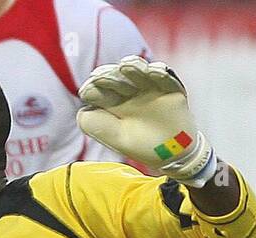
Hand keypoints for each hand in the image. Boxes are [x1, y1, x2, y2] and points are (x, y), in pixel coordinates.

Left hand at [77, 57, 216, 186]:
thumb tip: (82, 110)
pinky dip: (161, 74)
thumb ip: (96, 125)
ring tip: (126, 65)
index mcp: (113, 102)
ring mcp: (150, 88)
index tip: (87, 92)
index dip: (93, 88)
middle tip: (99, 76)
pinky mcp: (170, 88)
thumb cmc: (141, 146)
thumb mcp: (115, 139)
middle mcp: (130, 91)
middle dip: (109, 75)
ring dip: (133, 67)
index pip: (100, 89)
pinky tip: (154, 71)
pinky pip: (166, 78)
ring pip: (140, 72)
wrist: (173, 154)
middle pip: (117, 78)